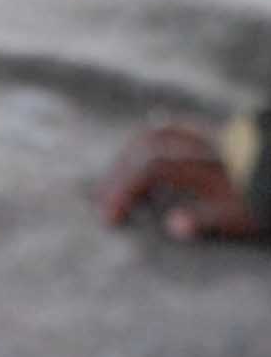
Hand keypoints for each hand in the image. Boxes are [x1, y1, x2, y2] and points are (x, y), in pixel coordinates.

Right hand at [98, 117, 264, 242]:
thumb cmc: (262, 196)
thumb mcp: (238, 216)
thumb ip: (204, 220)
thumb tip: (173, 226)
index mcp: (204, 162)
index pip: (151, 168)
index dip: (124, 191)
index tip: (109, 219)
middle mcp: (201, 141)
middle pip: (146, 145)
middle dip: (118, 173)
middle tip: (101, 201)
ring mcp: (207, 133)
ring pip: (156, 132)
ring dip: (130, 157)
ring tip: (116, 184)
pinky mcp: (213, 132)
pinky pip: (170, 130)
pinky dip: (148, 147)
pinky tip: (143, 163)